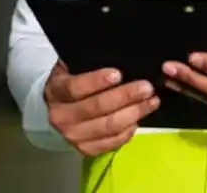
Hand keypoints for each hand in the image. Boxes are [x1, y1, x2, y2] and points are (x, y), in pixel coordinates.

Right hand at [43, 62, 160, 155]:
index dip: (96, 81)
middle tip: (146, 87)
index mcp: (56, 91)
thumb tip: (115, 57)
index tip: (118, 74)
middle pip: (96, 108)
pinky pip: (112, 142)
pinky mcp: (86, 149)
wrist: (55, 109)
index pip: (75, 87)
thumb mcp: (70, 67)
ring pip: (108, 126)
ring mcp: (73, 136)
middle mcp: (61, 116)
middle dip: (125, 96)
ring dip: (133, 113)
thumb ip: (86, 63)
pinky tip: (139, 118)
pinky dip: (128, 131)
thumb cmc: (70, 81)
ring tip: (151, 101)